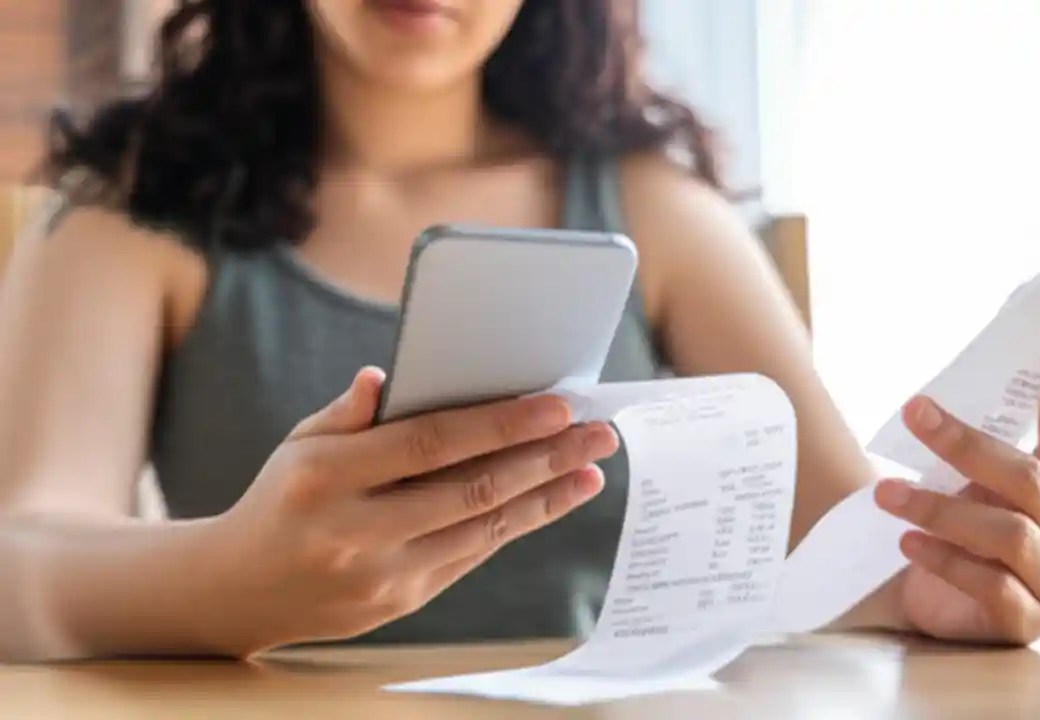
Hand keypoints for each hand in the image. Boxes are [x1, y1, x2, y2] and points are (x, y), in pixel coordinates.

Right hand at [207, 367, 617, 655]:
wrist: (236, 592)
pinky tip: (551, 500)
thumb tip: (392, 376)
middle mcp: (355, 531)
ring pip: (483, 529)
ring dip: (546, 496)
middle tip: (598, 433)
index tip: (556, 405)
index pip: (430, 443)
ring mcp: (381, 575)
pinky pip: (471, 555)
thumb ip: (349, 414)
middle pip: (471, 489)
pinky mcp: (401, 602)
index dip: (499, 424)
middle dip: (545, 458)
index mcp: (325, 478)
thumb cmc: (279, 500)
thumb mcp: (298, 445)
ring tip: (590, 467)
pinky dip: (516, 524)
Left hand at [873, 306, 1039, 644]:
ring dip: (937, 508)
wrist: (947, 613)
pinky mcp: (1027, 620)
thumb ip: (972, 450)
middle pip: (1026, 477)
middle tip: (914, 414)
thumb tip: (930, 395)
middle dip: (964, 443)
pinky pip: (988, 584)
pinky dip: (943, 560)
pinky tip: (907, 545)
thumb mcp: (971, 486)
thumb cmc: (962, 536)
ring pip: (1004, 533)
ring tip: (885, 495)